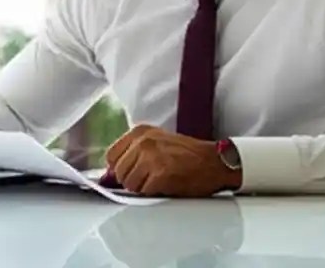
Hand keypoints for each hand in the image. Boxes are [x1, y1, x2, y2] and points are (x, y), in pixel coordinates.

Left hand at [104, 125, 241, 197]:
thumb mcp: (157, 144)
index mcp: (140, 132)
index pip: (111, 155)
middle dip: (131, 181)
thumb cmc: (188, 156)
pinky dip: (154, 193)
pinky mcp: (160, 173)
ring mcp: (151, 156)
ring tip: (160, 181)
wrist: (215, 162)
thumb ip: (134, 153)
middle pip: (118, 171)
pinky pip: (145, 192)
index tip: (130, 173)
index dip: (119, 169)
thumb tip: (110, 175)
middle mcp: (143, 141)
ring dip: (143, 188)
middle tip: (150, 180)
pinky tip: (167, 185)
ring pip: (130, 184)